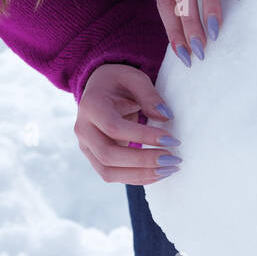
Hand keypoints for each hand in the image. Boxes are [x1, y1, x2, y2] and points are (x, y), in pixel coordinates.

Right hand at [75, 63, 181, 184]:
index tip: (170, 139)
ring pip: (109, 172)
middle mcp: (83, 129)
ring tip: (169, 170)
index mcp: (91, 106)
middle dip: (143, 161)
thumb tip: (166, 117)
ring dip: (141, 175)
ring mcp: (86, 146)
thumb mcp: (134, 78)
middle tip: (172, 160)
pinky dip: (136, 177)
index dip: (142, 136)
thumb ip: (149, 95)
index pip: (114, 128)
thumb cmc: (118, 81)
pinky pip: (113, 174)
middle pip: (108, 155)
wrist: (98, 88)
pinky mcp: (94, 157)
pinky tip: (158, 172)